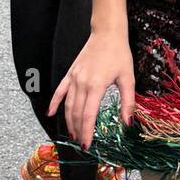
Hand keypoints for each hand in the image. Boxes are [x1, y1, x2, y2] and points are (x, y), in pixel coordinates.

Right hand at [48, 31, 135, 151]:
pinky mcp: (70, 73)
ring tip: (73, 135)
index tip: (86, 146)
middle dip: (78, 131)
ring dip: (69, 122)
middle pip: (75, 113)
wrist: (107, 33)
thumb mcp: (128, 78)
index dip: (86, 132)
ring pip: (67, 105)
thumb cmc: (119, 54)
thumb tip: (129, 124)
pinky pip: (60, 91)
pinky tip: (50, 114)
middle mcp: (81, 83)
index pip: (88, 115)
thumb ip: (128, 103)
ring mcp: (74, 78)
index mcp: (96, 85)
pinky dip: (54, 103)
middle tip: (81, 145)